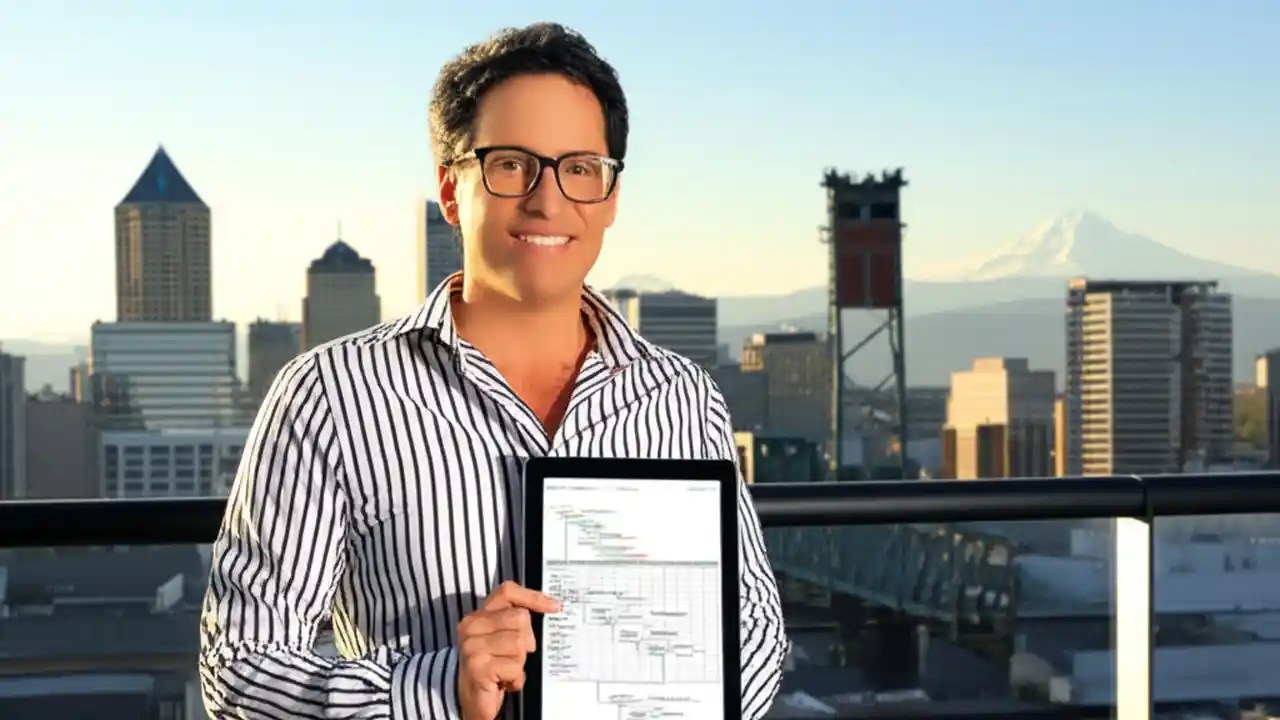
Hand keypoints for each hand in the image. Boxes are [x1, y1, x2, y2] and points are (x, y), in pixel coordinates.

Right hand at [457, 581, 559, 719]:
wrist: (472, 701)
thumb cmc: (492, 668)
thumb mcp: (502, 639)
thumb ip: (516, 621)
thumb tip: (552, 606)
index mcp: (478, 615)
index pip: (508, 592)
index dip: (533, 596)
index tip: (555, 606)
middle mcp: (471, 626)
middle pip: (520, 618)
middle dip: (526, 641)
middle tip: (513, 657)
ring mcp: (472, 646)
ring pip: (519, 644)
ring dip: (520, 663)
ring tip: (506, 670)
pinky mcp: (478, 667)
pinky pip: (515, 666)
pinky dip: (515, 679)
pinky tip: (504, 682)